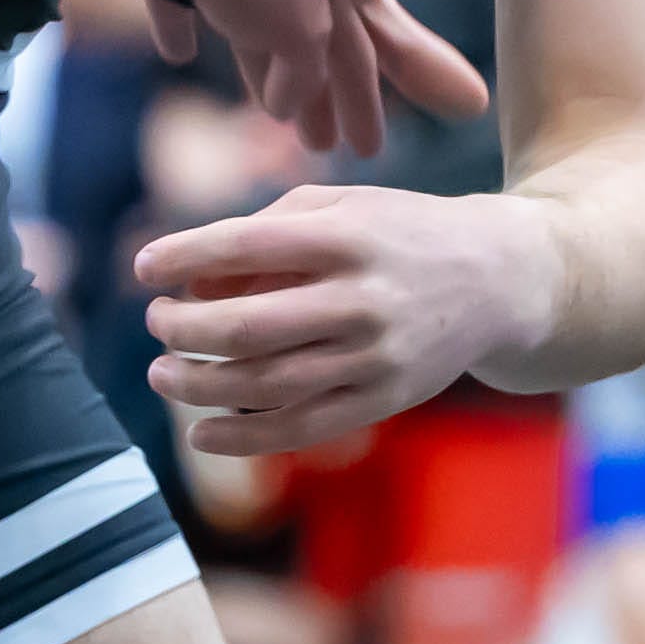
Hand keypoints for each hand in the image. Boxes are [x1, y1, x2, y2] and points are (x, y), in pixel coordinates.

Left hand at [137, 183, 555, 453]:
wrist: (501, 279)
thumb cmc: (402, 232)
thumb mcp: (345, 205)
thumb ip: (268, 229)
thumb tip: (192, 279)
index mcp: (348, 235)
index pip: (243, 246)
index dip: (181, 256)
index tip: (143, 267)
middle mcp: (361, 297)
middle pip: (244, 326)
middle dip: (181, 328)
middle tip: (156, 323)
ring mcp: (374, 355)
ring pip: (263, 384)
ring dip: (197, 384)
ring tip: (164, 373)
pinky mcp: (383, 399)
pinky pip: (299, 428)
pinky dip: (241, 438)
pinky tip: (201, 431)